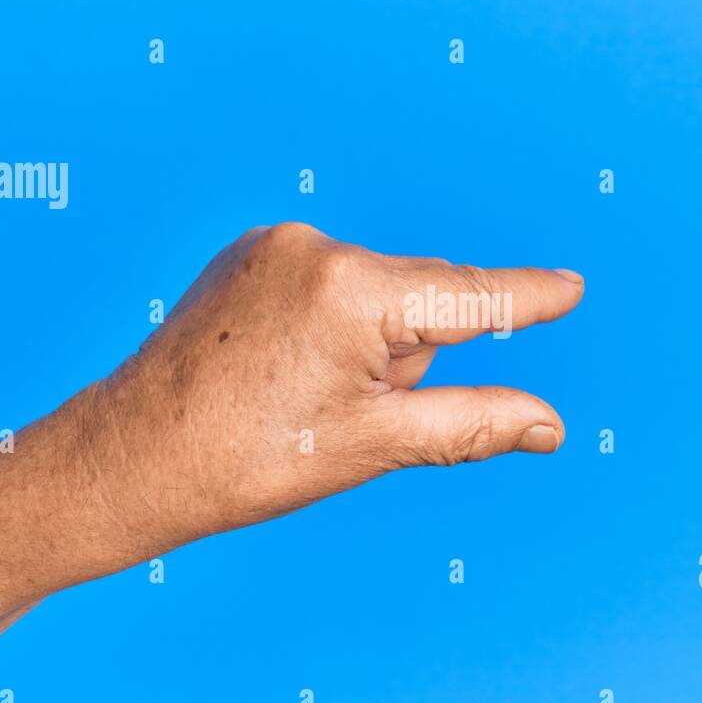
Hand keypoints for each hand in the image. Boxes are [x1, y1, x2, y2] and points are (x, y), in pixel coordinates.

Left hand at [73, 222, 585, 559]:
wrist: (130, 456)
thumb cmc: (245, 460)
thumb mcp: (373, 445)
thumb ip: (472, 424)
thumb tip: (549, 426)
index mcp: (351, 292)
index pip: (466, 295)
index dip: (523, 299)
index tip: (570, 287)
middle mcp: (314, 247)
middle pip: (417, 299)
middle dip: (408, 354)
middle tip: (338, 413)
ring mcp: (274, 242)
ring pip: (373, 293)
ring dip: (368, 340)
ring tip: (300, 397)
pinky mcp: (249, 251)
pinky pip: (327, 280)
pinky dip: (331, 320)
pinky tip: (283, 369)